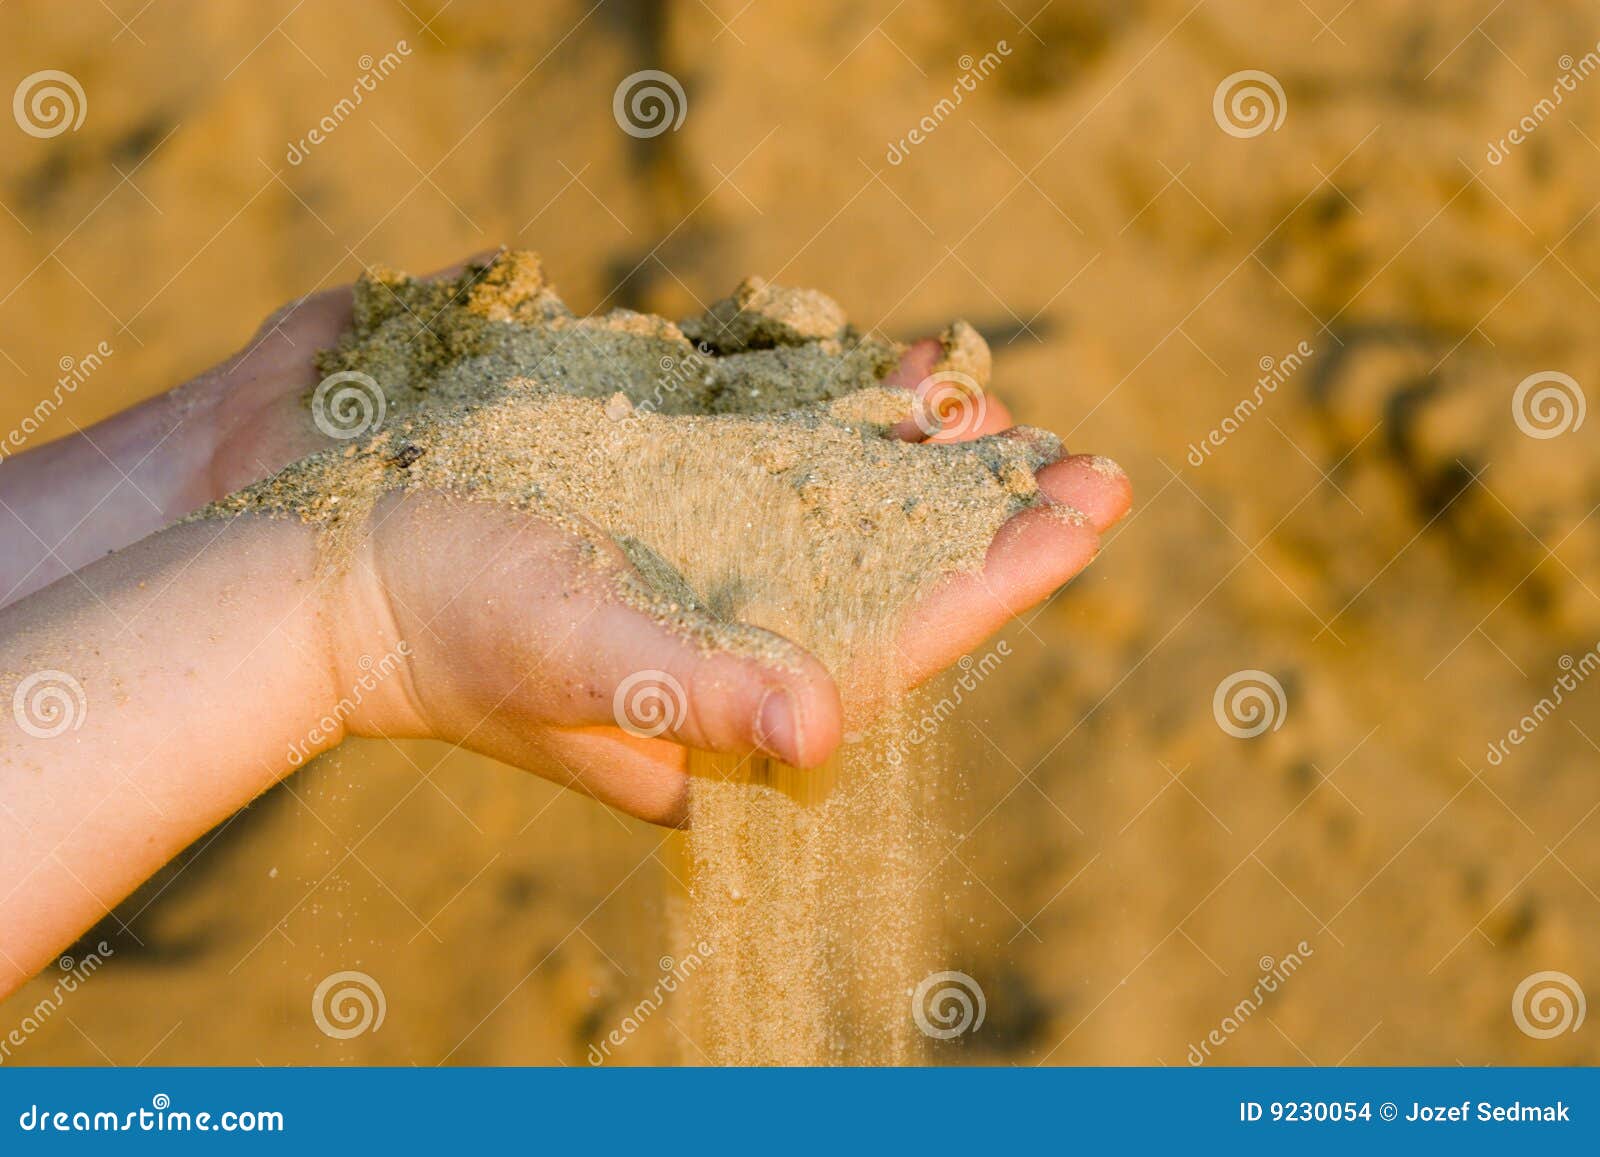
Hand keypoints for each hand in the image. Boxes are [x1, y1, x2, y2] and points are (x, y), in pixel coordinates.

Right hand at [331, 357, 1129, 826]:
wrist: (325, 573)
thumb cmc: (443, 622)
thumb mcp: (572, 655)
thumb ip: (696, 693)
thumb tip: (825, 735)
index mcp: (733, 704)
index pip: (903, 639)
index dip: (1005, 573)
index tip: (1091, 508)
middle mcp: (731, 646)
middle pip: (894, 577)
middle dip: (986, 517)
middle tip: (1080, 460)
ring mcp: (698, 579)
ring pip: (844, 521)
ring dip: (919, 465)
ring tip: (984, 403)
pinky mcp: (658, 518)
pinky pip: (773, 473)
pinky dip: (829, 428)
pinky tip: (872, 386)